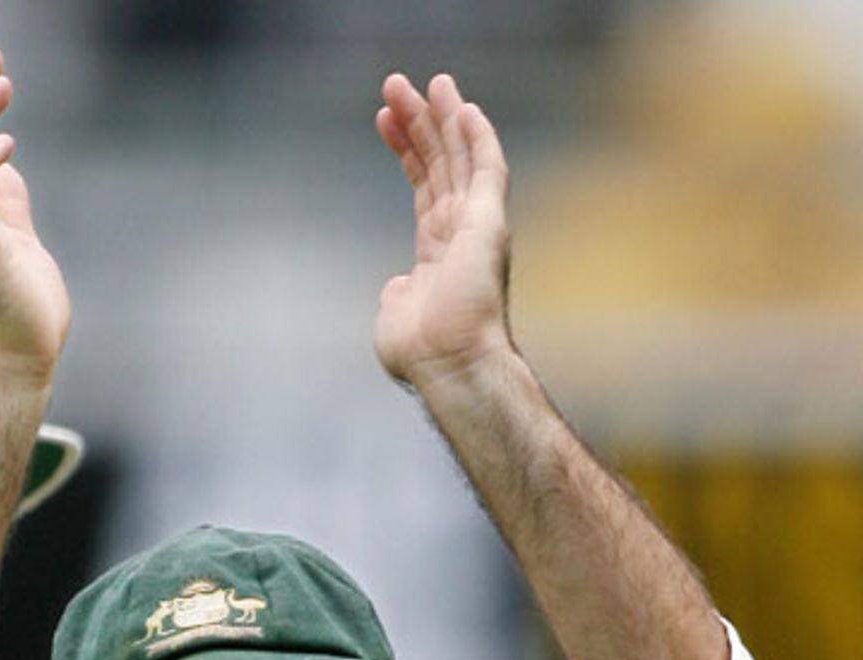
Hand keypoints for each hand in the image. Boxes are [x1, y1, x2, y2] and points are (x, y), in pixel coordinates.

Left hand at [374, 74, 511, 392]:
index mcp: (438, 254)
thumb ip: (398, 292)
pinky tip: (464, 107)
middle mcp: (461, 235)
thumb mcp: (396, 315)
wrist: (448, 364)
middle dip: (420, 123)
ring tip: (427, 80)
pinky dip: (478, 137)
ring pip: (461, 158)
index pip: (423, 189)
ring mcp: (477, 227)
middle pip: (440, 164)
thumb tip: (397, 285)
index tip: (385, 122)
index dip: (406, 153)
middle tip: (396, 85)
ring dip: (444, 117)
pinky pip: (488, 169)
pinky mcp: (489, 223)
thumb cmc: (421, 353)